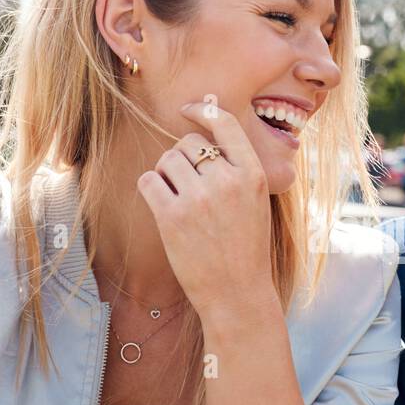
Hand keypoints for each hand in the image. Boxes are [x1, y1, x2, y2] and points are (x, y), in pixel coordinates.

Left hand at [137, 101, 275, 319]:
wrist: (238, 294)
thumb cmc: (246, 249)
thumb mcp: (255, 203)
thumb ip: (238, 169)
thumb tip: (207, 129)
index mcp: (253, 175)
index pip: (225, 124)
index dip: (203, 111)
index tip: (188, 109)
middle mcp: (227, 181)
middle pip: (189, 143)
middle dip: (183, 157)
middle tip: (186, 183)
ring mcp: (199, 199)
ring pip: (167, 159)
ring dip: (166, 174)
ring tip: (177, 198)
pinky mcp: (172, 217)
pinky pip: (149, 180)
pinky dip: (151, 188)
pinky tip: (162, 205)